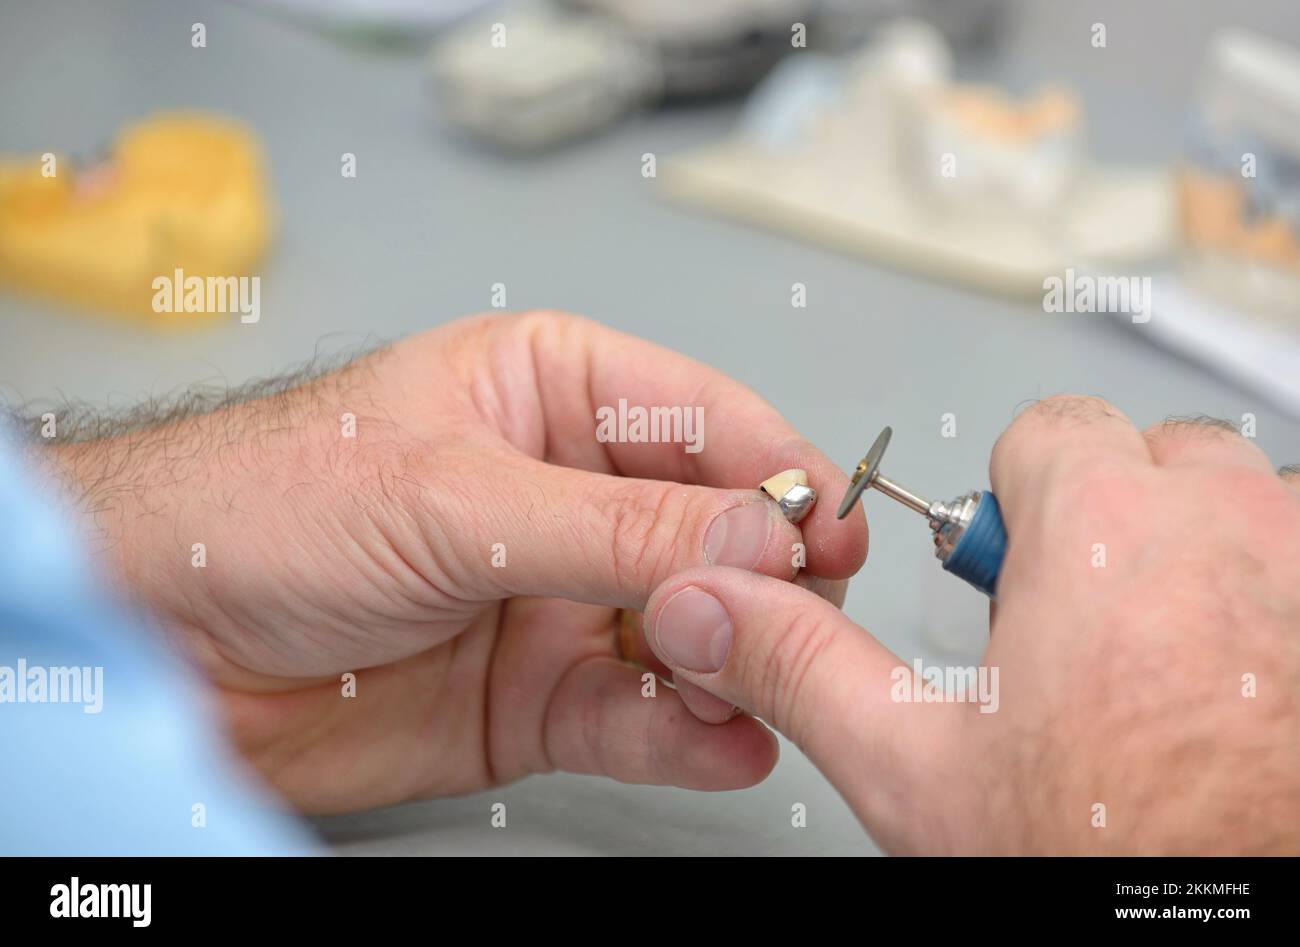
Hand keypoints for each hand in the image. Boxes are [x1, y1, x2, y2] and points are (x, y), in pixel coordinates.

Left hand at [44, 311, 866, 812]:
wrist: (162, 642)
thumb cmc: (264, 508)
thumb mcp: (453, 499)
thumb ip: (612, 526)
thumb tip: (755, 532)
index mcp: (553, 395)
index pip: (706, 421)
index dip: (778, 473)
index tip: (832, 531)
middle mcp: (572, 496)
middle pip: (716, 533)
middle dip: (763, 581)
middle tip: (791, 623)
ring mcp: (563, 600)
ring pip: (692, 632)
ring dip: (734, 664)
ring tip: (747, 688)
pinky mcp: (542, 695)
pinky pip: (641, 716)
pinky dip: (689, 735)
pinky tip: (722, 743)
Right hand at [643, 397, 1299, 853]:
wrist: (1247, 931)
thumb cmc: (1118, 861)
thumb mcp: (918, 768)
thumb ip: (801, 663)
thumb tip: (711, 608)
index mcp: (1101, 530)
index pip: (1048, 426)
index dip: (1014, 498)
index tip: (1014, 567)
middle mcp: (1228, 524)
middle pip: (1152, 455)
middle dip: (1112, 518)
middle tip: (1084, 628)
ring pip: (1243, 506)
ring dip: (1202, 556)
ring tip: (1167, 664)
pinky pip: (1299, 562)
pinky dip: (1271, 600)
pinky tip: (1240, 690)